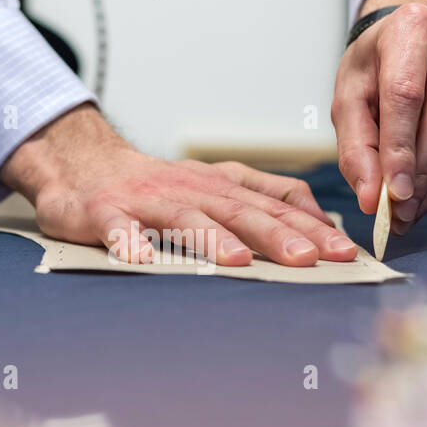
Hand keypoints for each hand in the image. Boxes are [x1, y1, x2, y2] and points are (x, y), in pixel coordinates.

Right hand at [0, 104, 357, 265]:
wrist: (81, 165)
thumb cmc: (155, 186)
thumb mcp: (216, 185)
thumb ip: (265, 198)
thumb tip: (321, 222)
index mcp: (220, 184)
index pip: (274, 201)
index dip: (310, 224)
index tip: (344, 250)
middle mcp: (190, 188)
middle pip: (239, 210)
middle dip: (277, 234)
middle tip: (309, 259)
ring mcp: (147, 200)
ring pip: (185, 217)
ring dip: (212, 238)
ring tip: (239, 261)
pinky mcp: (105, 213)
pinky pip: (117, 229)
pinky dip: (128, 242)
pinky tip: (139, 259)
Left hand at [332, 0, 426, 234]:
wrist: (408, 41)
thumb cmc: (374, 68)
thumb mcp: (348, 98)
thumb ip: (355, 148)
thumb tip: (371, 199)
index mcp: (410, 28)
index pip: (407, 95)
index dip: (400, 149)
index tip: (393, 194)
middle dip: (421, 174)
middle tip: (399, 213)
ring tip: (410, 212)